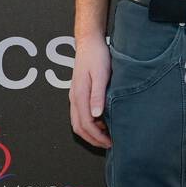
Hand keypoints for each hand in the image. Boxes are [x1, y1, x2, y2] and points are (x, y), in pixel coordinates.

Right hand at [69, 33, 111, 148]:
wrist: (89, 42)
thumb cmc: (97, 56)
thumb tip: (96, 115)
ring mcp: (74, 95)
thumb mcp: (101, 74)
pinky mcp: (78, 92)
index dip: (97, 136)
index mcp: (79, 95)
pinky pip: (80, 113)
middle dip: (93, 139)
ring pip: (78, 121)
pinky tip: (102, 121)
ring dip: (90, 132)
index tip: (111, 142)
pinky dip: (89, 123)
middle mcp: (74, 98)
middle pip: (79, 127)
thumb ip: (97, 95)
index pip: (86, 124)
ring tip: (107, 135)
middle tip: (109, 144)